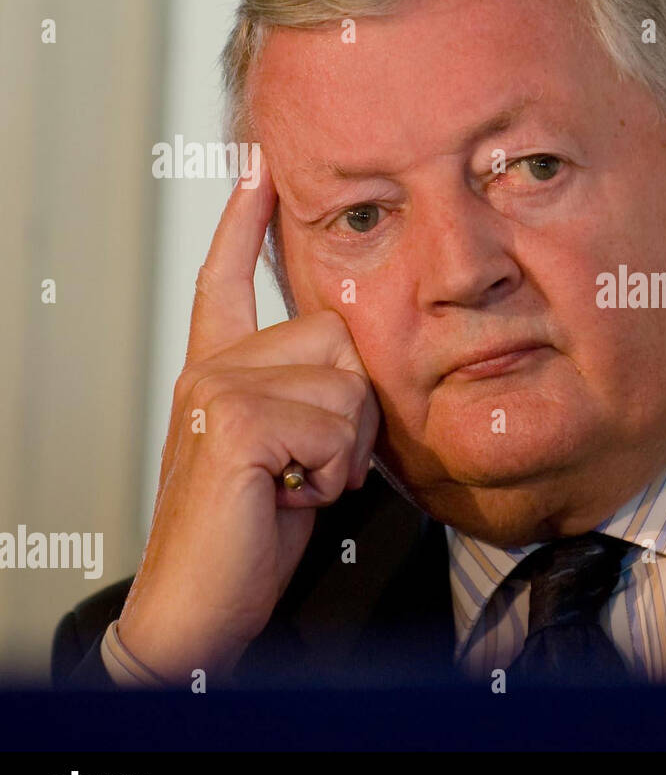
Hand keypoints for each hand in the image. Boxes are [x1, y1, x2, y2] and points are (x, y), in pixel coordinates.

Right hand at [116, 171, 379, 684]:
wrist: (200, 610)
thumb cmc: (250, 537)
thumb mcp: (290, 455)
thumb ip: (310, 400)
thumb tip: (353, 366)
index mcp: (220, 370)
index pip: (226, 280)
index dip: (243, 221)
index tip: (258, 164)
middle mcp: (212, 368)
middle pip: (340, 335)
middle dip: (355, 409)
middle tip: (316, 465)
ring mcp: (215, 388)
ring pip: (349, 381)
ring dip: (348, 449)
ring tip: (300, 485)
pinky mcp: (234, 421)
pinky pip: (338, 423)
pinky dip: (335, 472)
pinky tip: (292, 496)